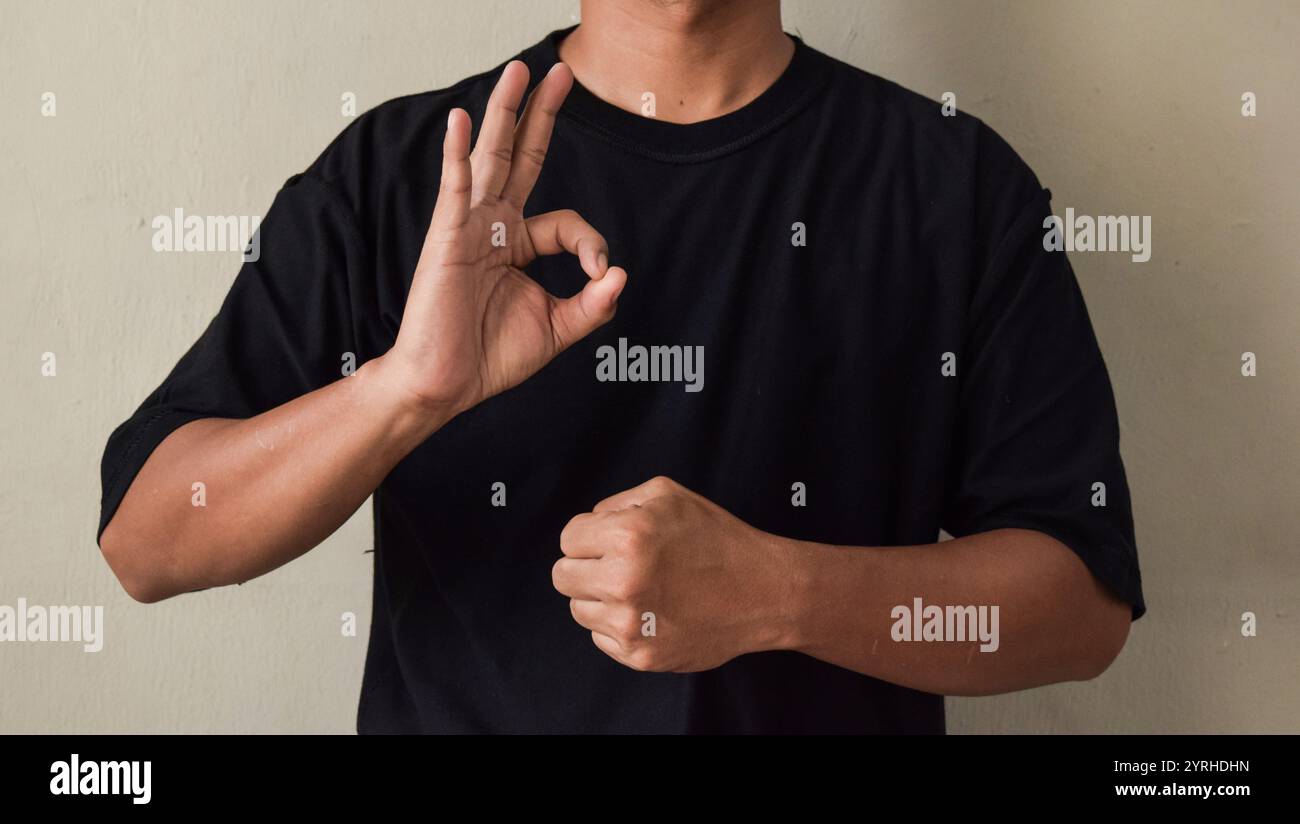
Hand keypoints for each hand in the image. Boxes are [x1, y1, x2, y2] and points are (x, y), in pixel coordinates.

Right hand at [386, 60, 626, 414]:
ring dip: (504, 113)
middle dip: (541, 116)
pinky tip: (457, 119)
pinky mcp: (447, 239)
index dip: (591, 243)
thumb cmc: (490, 358)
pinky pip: (454, 187)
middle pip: (521, 158)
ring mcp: (468, 228)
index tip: (599, 276)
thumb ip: (593, 304)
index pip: (566, 222)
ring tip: (518, 72)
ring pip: (490, 158)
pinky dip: (455, 152)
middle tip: (560, 72)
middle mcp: (493, 227)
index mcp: (518, 245)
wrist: (445, 386)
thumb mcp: (558, 330)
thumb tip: (620, 274)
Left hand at [553, 477, 797, 671]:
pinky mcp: (640, 655)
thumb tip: (587, 526)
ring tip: (644, 589)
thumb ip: (617, 504)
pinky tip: (654, 612)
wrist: (765, 592)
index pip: (569, 538)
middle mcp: (624, 581)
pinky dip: (620, 625)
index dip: (590, 536)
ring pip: (579, 608)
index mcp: (628, 536)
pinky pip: (601, 637)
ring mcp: (631, 623)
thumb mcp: (669, 496)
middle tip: (622, 565)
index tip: (612, 541)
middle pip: (563, 576)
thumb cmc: (718, 538)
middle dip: (588, 567)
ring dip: (602, 598)